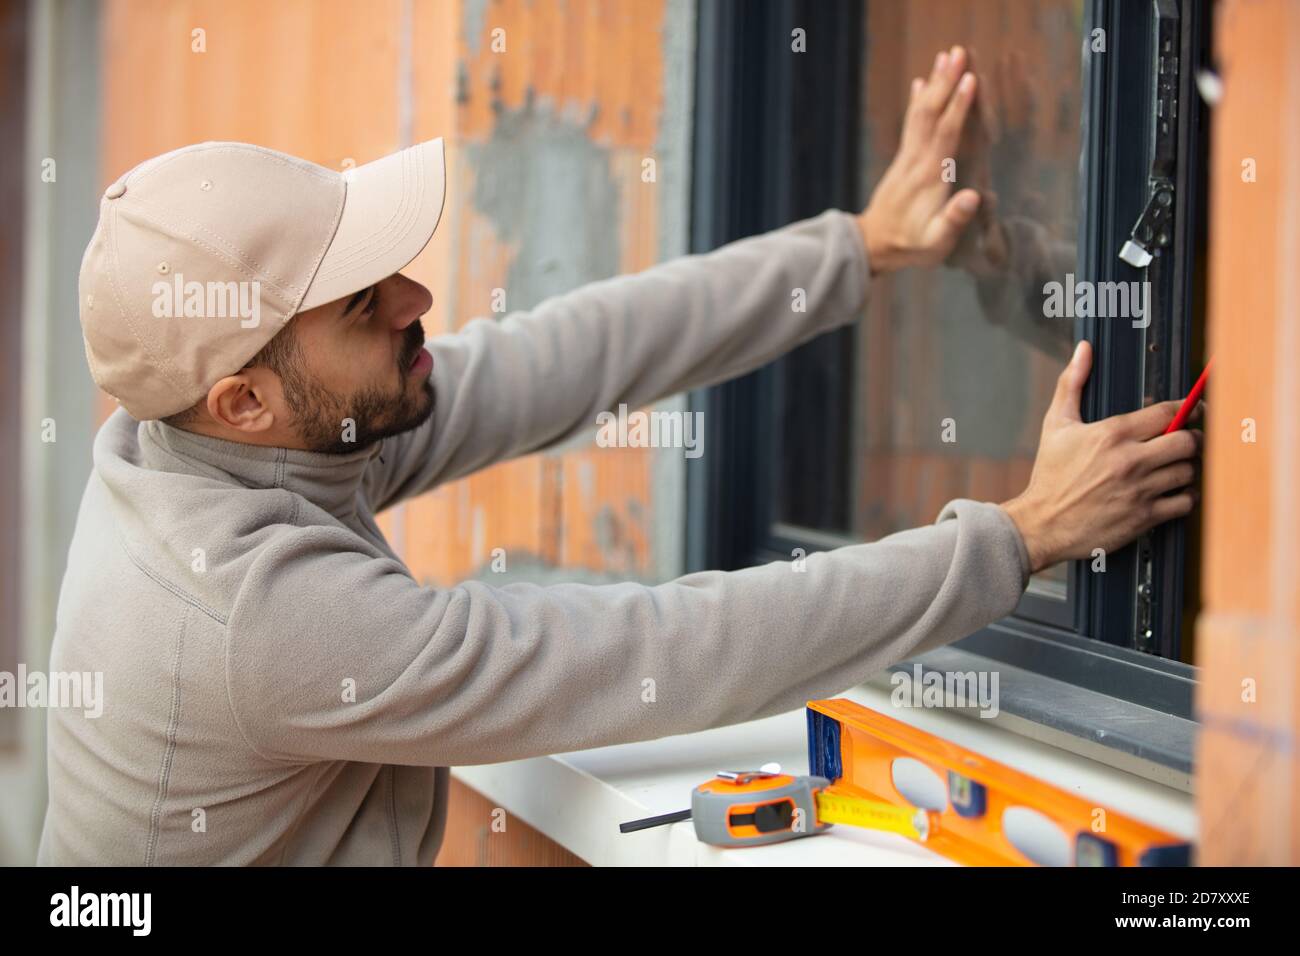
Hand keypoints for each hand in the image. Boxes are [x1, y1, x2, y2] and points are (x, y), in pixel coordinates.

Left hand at [858, 46, 981, 273]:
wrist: (873, 246)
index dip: (958, 107)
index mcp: (931, 178)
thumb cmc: (909, 246)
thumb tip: (974, 197)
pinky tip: (920, 83)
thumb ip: (953, 220)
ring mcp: (908, 159)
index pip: (946, 134)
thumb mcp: (934, 243)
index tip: (969, 80)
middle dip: (945, 83)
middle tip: (958, 52)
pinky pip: (911, 125)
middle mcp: (917, 162)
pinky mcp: (902, 161)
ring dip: (934, 84)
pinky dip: (916, 102)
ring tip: (944, 56)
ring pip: (921, 114)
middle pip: (931, 114)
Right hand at [1000, 341, 1202, 573]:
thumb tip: (1083, 350)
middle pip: (1188, 441)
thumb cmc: (1050, 475)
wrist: (1042, 523)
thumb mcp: (1056, 425)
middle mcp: (1130, 460)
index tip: (1195, 408)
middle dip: (1193, 438)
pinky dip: (1185, 496)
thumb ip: (1071, 383)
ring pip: (1188, 471)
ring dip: (1187, 467)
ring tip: (1176, 466)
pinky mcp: (1144, 517)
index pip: (1168, 412)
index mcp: (1112, 434)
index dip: (1188, 407)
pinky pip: (1185, 502)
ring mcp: (1139, 490)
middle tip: (1189, 439)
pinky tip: (1173, 491)